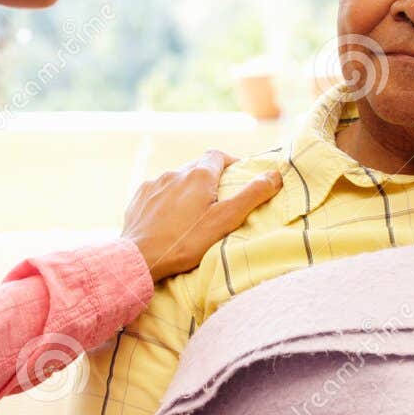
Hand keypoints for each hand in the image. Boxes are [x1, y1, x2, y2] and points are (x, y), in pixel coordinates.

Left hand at [121, 151, 281, 282]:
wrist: (141, 258)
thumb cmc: (186, 242)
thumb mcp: (226, 220)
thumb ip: (252, 196)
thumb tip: (275, 174)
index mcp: (198, 175)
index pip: (218, 156)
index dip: (230, 162)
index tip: (237, 175)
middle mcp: (175, 173)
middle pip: (197, 167)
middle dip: (209, 177)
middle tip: (218, 198)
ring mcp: (154, 185)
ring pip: (176, 179)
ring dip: (187, 188)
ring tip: (193, 211)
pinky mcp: (139, 198)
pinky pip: (157, 191)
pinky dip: (167, 198)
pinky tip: (169, 217)